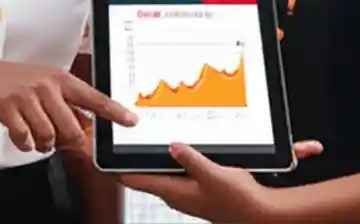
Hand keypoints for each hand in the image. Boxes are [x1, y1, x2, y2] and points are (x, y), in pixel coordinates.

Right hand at [0, 60, 137, 152]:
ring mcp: (27, 98)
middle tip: (58, 135)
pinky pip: (25, 140)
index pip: (95, 97)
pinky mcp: (9, 110)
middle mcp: (47, 87)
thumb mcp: (49, 84)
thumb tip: (89, 126)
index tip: (130, 121)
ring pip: (48, 137)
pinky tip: (22, 134)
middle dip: (66, 140)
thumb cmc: (21, 80)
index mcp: (62, 80)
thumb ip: (69, 103)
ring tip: (38, 134)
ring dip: (44, 143)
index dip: (114, 112)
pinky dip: (25, 143)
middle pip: (71, 129)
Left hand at [119, 140, 322, 222]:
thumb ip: (190, 158)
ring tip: (139, 144)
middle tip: (117, 144)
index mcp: (174, 192)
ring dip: (150, 161)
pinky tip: (174, 151)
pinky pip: (176, 174)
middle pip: (144, 176)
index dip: (115, 170)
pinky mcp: (198, 190)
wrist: (260, 214)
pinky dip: (169, 163)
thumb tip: (171, 146)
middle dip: (130, 161)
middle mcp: (176, 194)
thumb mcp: (213, 174)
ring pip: (160, 175)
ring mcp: (187, 193)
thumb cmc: (239, 200)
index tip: (100, 159)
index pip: (135, 181)